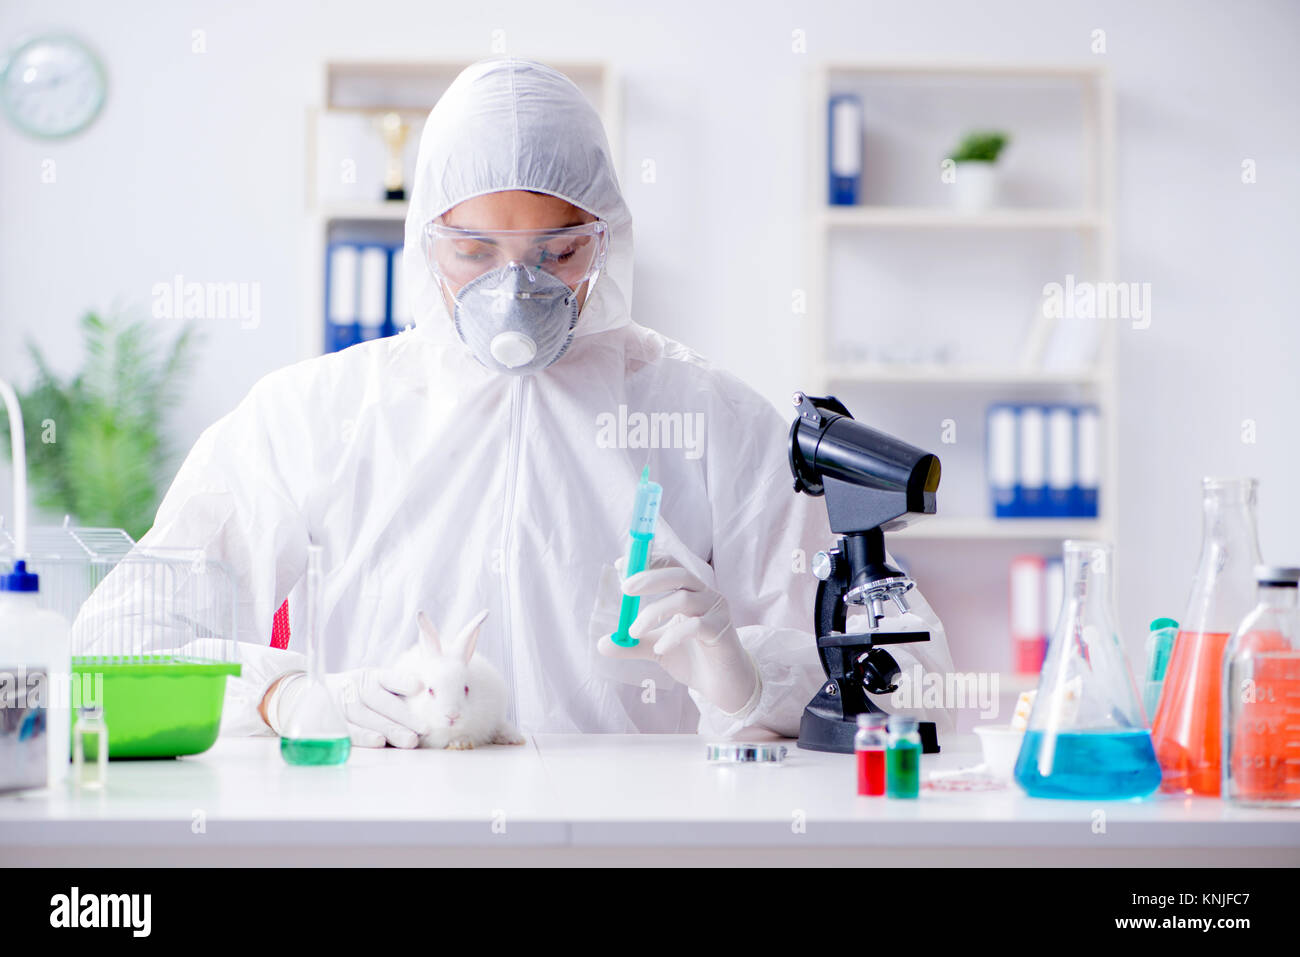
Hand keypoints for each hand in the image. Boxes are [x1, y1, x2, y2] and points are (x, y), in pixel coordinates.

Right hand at [267, 668, 429, 747]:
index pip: (389, 678)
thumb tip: (426, 697)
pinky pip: (349, 730)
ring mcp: (342, 704)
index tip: (420, 687)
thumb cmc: (360, 698)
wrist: (315, 699)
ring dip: (389, 729)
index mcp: (371, 677)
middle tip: (424, 729)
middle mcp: (355, 688)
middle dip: (404, 717)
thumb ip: (398, 692)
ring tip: (409, 740)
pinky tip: (379, 742)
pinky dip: (364, 736)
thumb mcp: (375, 687)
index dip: (404, 682)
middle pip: (381, 702)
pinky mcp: (332, 721)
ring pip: (367, 717)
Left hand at [597, 554, 760, 715]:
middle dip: (650, 577)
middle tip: (625, 588)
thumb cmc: (692, 659)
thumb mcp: (656, 648)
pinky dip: (673, 635)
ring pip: (684, 599)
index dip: (647, 562)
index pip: (670, 566)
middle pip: (679, 574)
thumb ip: (632, 643)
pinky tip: (660, 648)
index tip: (620, 565)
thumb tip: (601, 644)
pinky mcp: (722, 631)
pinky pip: (696, 626)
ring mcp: (716, 611)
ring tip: (634, 632)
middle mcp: (705, 595)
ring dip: (653, 612)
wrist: (721, 686)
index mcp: (690, 592)